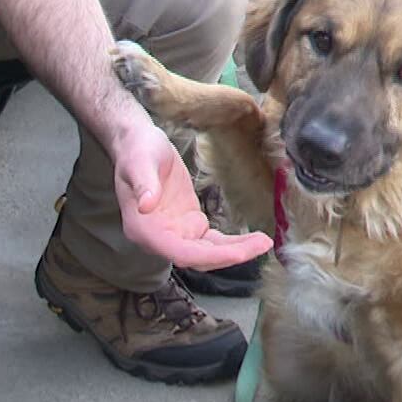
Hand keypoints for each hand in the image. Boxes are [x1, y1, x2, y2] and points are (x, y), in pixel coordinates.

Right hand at [112, 123, 271, 269]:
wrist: (139, 144)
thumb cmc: (137, 150)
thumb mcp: (139, 161)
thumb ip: (143, 183)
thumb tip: (146, 205)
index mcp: (143, 229)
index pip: (180, 252)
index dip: (211, 256)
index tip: (238, 254)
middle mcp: (159, 238)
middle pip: (198, 257)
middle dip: (231, 255)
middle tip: (262, 245)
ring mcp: (175, 233)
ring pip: (208, 253)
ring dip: (235, 251)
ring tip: (264, 242)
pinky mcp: (188, 224)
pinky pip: (212, 241)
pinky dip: (231, 243)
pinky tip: (252, 239)